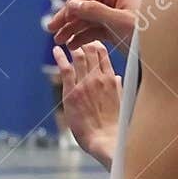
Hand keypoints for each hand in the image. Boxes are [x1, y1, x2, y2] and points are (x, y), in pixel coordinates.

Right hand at [48, 0, 141, 50]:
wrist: (164, 52)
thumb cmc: (146, 33)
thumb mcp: (119, 21)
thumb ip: (94, 11)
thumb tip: (72, 4)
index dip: (71, 4)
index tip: (62, 19)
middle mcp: (114, 2)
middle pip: (83, 6)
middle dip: (67, 18)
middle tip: (51, 29)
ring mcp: (114, 17)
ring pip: (86, 20)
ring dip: (71, 29)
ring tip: (59, 41)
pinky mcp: (115, 31)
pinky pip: (93, 31)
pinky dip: (82, 37)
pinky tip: (72, 45)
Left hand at [54, 44, 121, 165]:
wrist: (108, 140)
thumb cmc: (115, 127)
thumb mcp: (121, 103)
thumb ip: (118, 88)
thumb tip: (117, 77)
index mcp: (112, 81)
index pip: (104, 57)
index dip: (97, 47)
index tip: (92, 42)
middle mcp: (99, 78)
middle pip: (91, 53)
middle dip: (84, 43)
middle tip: (76, 38)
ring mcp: (86, 84)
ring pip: (79, 57)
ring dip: (72, 48)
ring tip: (66, 41)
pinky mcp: (72, 92)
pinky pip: (65, 69)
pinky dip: (60, 57)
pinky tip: (56, 50)